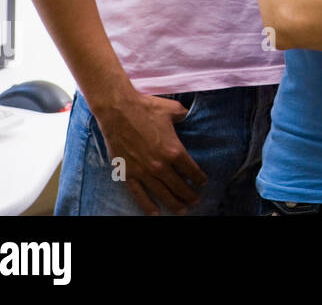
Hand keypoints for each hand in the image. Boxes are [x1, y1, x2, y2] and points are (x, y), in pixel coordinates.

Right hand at [90, 92, 206, 214]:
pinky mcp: (128, 174)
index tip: (202, 183)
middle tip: (196, 201)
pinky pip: (139, 194)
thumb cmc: (146, 108)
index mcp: (174, 150)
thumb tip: (190, 115)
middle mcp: (160, 165)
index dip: (199, 178)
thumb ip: (185, 115)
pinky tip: (155, 213)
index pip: (191, 170)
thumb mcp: (173, 109)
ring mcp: (143, 172)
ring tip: (182, 210)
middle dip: (189, 195)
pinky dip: (147, 206)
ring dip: (174, 203)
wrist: (118, 110)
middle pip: (178, 186)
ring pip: (162, 193)